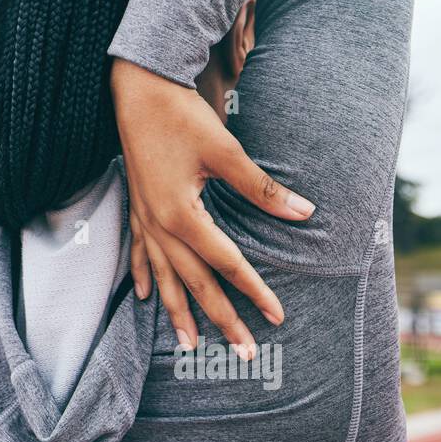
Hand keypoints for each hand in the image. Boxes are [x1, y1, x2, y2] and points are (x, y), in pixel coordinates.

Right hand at [112, 60, 314, 358]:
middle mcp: (160, 225)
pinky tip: (146, 296)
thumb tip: (304, 213)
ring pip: (164, 277)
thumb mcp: (226, 151)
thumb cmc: (182, 117)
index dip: (254, 292)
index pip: (226, 264)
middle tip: (244, 352)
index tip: (276, 317)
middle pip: (194, 282)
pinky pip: (139, 253)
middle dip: (220, 319)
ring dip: (177, 312)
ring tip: (189, 344)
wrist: (138, 90)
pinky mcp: (136, 207)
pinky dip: (144, 276)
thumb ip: (262, 188)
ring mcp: (144, 218)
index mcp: (183, 215)